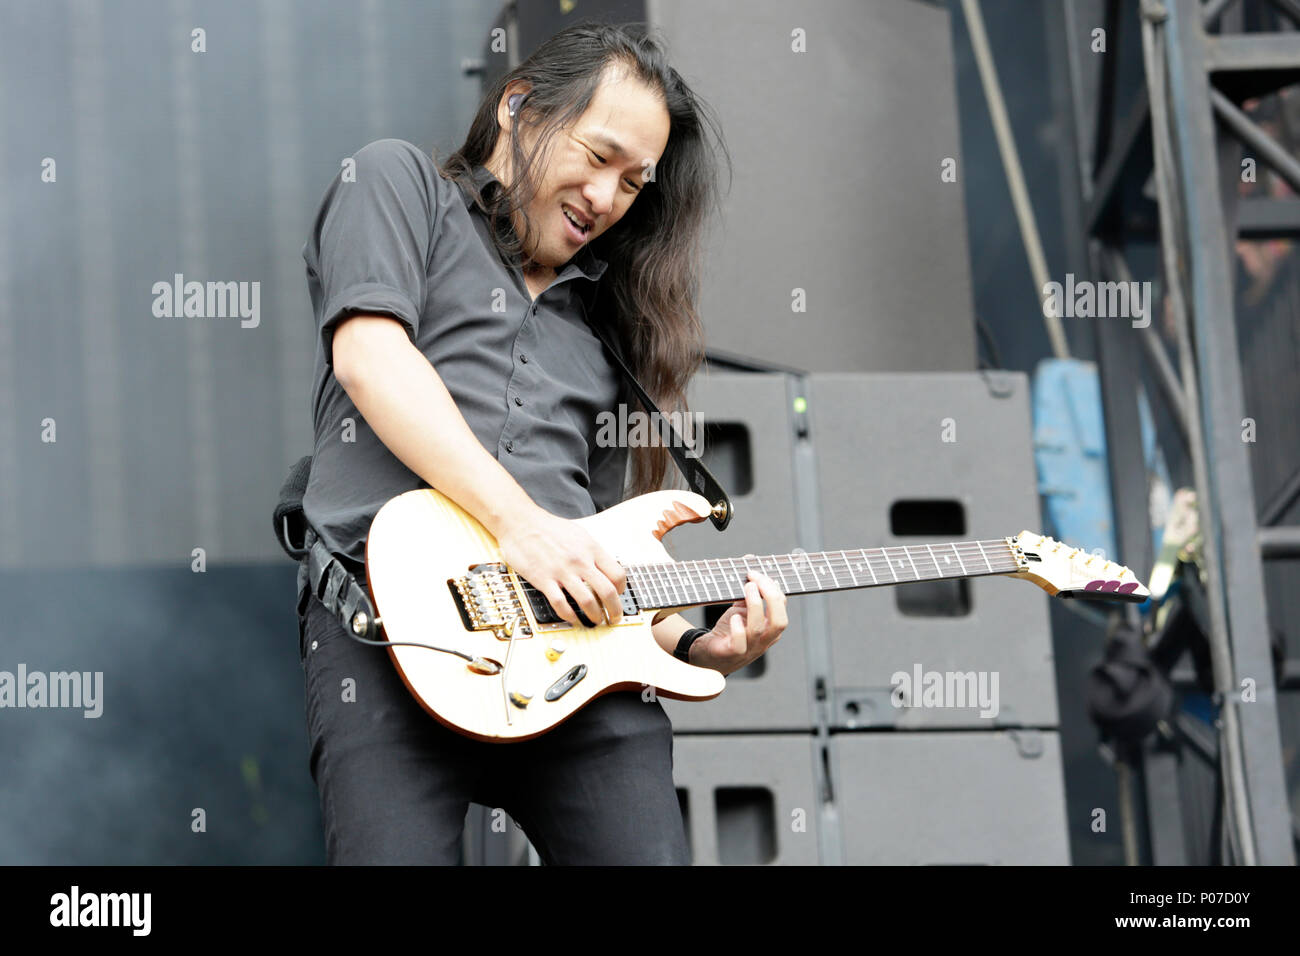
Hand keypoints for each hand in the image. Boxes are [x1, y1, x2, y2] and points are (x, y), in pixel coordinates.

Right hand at [495, 504, 625, 627]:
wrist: (521, 522)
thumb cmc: (548, 528)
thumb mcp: (579, 534)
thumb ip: (593, 552)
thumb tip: (605, 568)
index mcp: (591, 549)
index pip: (617, 574)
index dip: (622, 590)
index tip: (619, 596)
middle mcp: (579, 561)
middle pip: (607, 592)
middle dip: (615, 610)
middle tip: (614, 617)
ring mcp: (562, 571)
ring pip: (587, 601)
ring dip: (595, 616)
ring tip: (596, 621)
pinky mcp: (544, 580)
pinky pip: (561, 604)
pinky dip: (570, 615)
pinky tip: (573, 618)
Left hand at [690, 559, 787, 674]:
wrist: (710, 653)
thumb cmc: (730, 629)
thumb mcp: (742, 607)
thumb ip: (749, 588)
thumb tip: (750, 558)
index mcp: (770, 627)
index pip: (781, 606)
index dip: (772, 587)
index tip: (756, 572)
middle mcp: (764, 639)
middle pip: (779, 621)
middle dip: (771, 596)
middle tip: (754, 578)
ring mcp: (749, 648)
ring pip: (758, 629)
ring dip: (754, 604)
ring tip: (746, 587)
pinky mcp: (731, 653)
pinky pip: (739, 644)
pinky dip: (738, 629)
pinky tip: (734, 616)